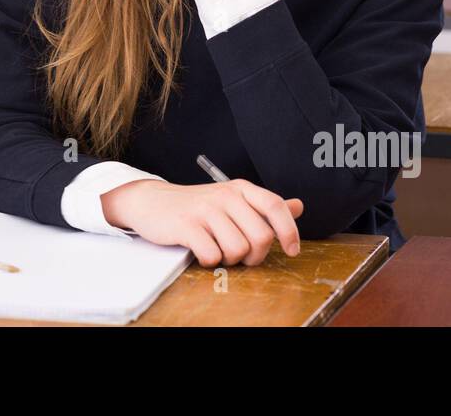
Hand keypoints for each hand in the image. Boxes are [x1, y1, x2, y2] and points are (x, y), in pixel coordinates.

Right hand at [102, 178, 304, 266]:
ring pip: (238, 250)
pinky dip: (209, 261)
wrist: (152, 202)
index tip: (292, 250)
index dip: (289, 231)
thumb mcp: (232, 200)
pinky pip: (212, 256)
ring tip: (217, 249)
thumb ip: (264, 206)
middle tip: (241, 255)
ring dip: (230, 260)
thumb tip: (299, 206)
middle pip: (260, 237)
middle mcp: (225, 195)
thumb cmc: (197, 206)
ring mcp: (205, 209)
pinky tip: (201, 251)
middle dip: (255, 256)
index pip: (275, 206)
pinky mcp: (186, 225)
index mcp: (240, 189)